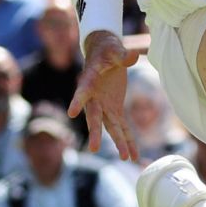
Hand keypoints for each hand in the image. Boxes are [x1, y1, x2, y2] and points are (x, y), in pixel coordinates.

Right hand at [68, 31, 139, 161]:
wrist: (105, 54)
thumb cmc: (107, 50)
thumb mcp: (113, 48)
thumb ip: (121, 54)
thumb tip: (132, 56)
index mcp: (89, 80)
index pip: (82, 90)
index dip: (78, 100)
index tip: (72, 111)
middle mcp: (94, 98)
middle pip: (94, 117)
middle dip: (96, 132)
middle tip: (94, 148)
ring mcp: (104, 106)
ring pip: (110, 127)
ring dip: (118, 141)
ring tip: (125, 158)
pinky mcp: (115, 109)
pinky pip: (122, 127)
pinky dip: (129, 140)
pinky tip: (134, 155)